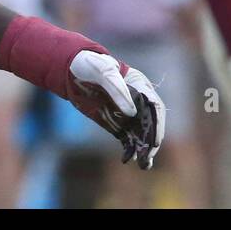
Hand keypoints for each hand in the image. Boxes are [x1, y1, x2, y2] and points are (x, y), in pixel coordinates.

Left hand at [66, 50, 165, 168]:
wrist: (72, 69)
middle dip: (151, 141)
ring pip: (140, 133)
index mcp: (141, 86)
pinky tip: (127, 159)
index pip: (155, 107)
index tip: (155, 140)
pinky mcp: (116, 121)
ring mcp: (127, 113)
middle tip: (149, 156)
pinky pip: (126, 137)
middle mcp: (138, 102)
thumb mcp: (102, 71)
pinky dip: (128, 148)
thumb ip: (117, 89)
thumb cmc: (90, 64)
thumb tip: (131, 112)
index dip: (157, 124)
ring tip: (144, 165)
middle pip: (150, 123)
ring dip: (143, 149)